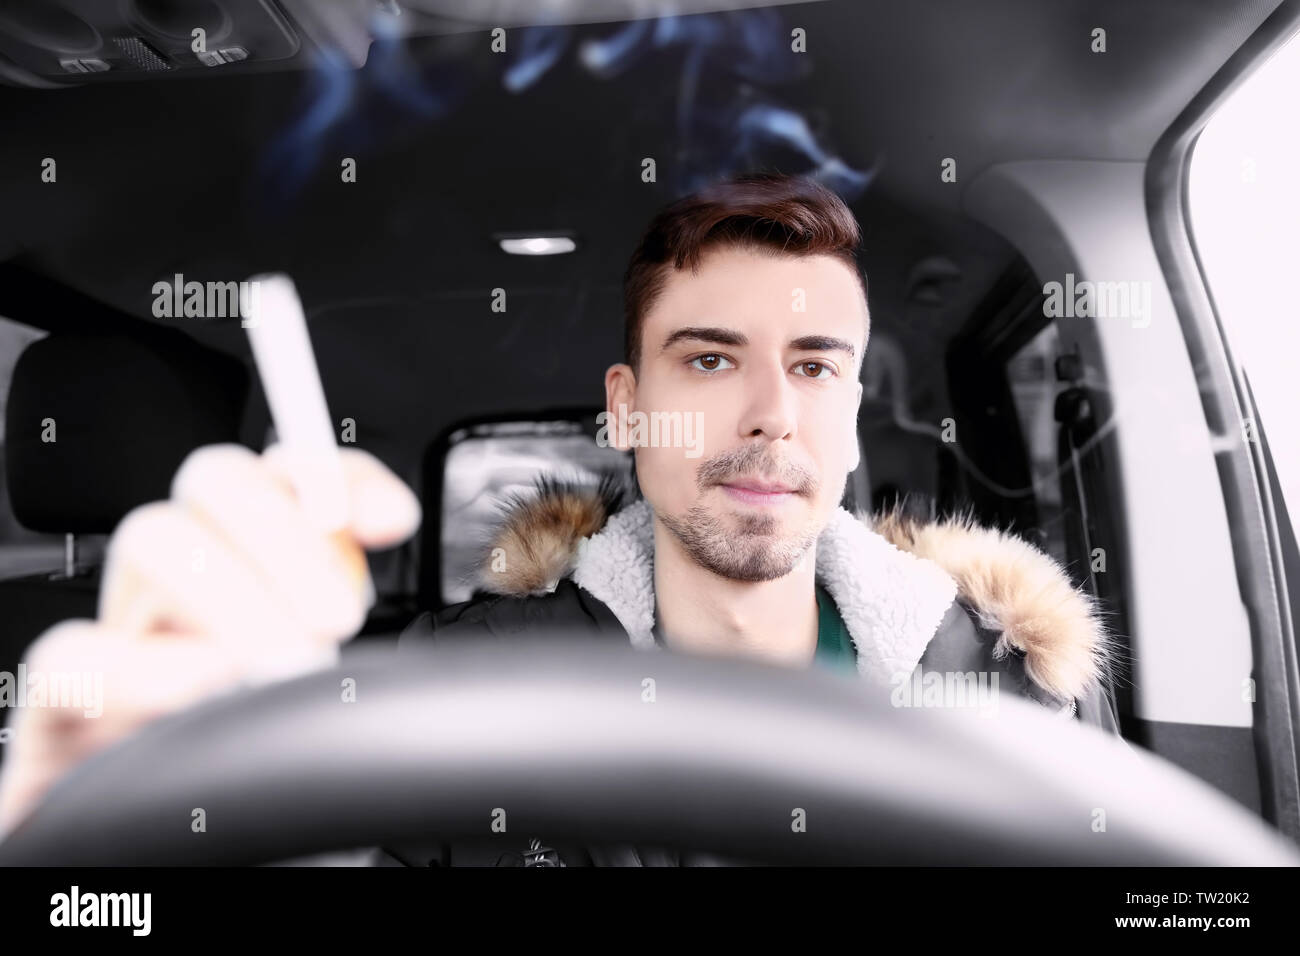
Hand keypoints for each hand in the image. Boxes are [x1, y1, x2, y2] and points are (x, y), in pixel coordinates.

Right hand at [0, 443, 420, 837]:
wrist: (157, 851)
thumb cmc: (244, 760)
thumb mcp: (322, 682)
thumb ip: (343, 602)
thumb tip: (387, 532)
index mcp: (244, 564)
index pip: (284, 472)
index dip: (337, 479)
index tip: (390, 522)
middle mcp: (179, 583)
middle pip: (214, 481)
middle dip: (287, 535)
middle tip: (336, 617)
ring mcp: (121, 638)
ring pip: (152, 543)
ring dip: (234, 592)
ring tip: (283, 662)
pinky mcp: (62, 715)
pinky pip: (72, 661)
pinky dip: (143, 665)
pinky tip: (202, 686)